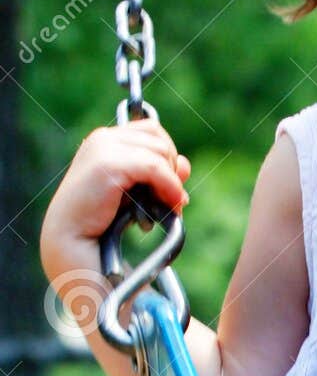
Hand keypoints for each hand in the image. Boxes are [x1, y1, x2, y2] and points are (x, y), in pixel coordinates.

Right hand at [40, 119, 190, 277]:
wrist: (73, 244)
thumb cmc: (101, 223)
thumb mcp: (137, 193)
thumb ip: (160, 175)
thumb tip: (185, 164)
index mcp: (105, 140)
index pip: (152, 131)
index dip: (168, 157)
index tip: (170, 188)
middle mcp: (102, 138)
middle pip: (159, 139)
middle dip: (172, 170)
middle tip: (173, 202)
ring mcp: (103, 148)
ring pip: (161, 152)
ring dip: (172, 181)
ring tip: (170, 208)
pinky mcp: (108, 164)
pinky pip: (155, 167)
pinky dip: (169, 186)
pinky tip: (172, 204)